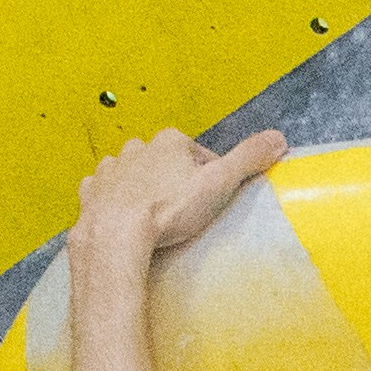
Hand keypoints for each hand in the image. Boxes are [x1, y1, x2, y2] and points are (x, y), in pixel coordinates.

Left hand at [74, 125, 287, 258]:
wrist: (116, 232)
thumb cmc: (169, 210)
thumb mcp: (219, 183)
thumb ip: (248, 159)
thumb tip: (278, 138)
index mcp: (170, 142)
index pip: (199, 154)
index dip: (210, 176)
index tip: (214, 198)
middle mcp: (138, 148)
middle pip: (164, 159)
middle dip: (174, 177)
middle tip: (185, 207)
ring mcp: (111, 169)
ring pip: (132, 171)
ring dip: (143, 186)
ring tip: (155, 213)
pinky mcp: (92, 192)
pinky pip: (104, 189)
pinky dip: (114, 198)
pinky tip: (125, 215)